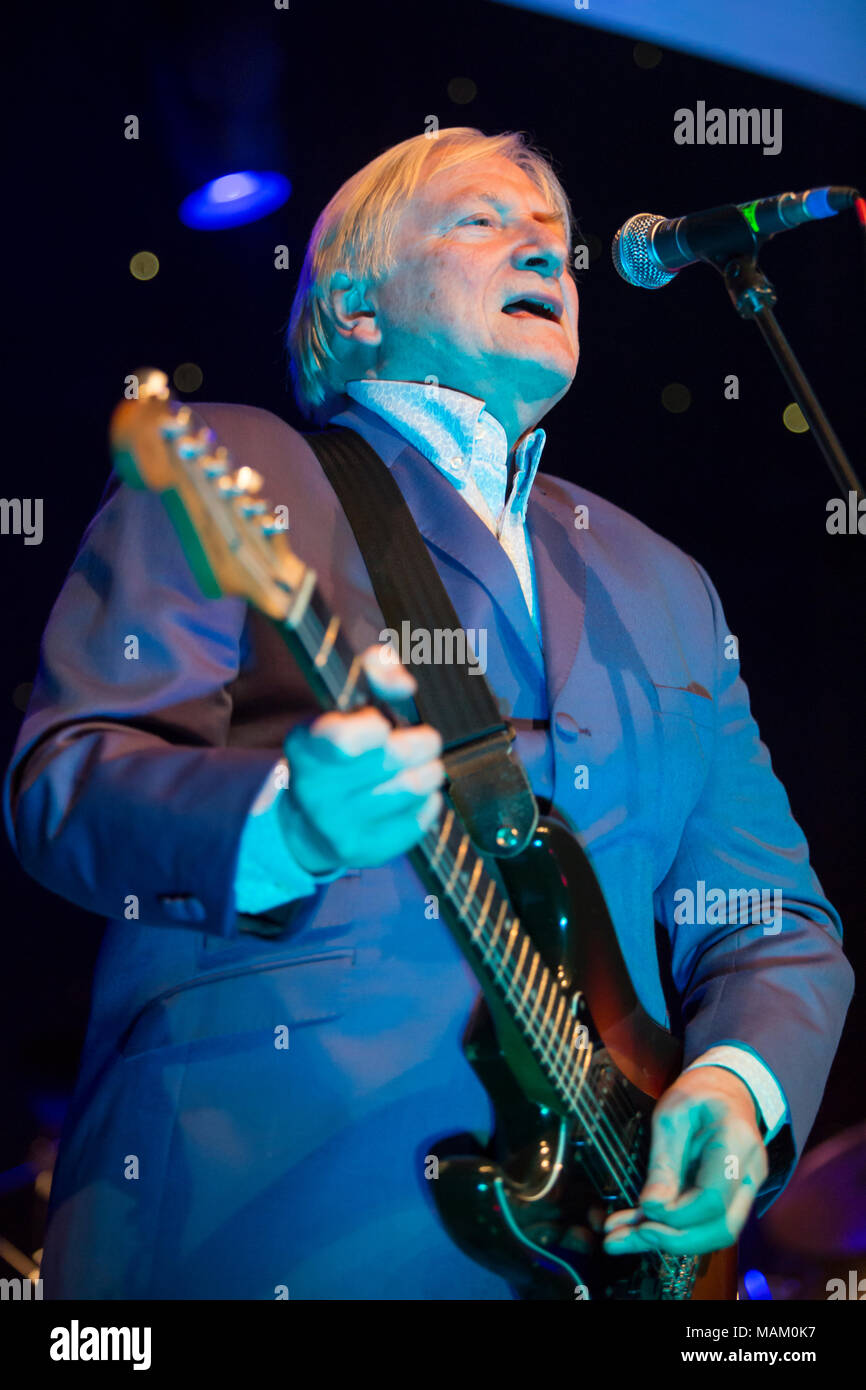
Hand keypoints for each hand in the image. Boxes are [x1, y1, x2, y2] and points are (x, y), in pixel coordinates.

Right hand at [278, 644, 444, 873]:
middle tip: (427, 739)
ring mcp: (339, 827)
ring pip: (409, 789)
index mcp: (306, 747)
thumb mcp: (346, 710)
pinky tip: (420, 796)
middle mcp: (315, 790)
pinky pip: (418, 821)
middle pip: (390, 759)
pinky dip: (429, 803)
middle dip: (420, 743)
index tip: (382, 725)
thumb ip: (375, 676)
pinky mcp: (365, 851)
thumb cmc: (340, 755)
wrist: (312, 824)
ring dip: (429, 772)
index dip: (369, 730)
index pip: (340, 741)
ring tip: (429, 766)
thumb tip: (402, 680)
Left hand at [603, 1065, 768, 1256]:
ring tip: (618, 1240)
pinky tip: (633, 1233)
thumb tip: (651, 1207)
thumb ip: (664, 1162)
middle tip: (629, 1235)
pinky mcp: (730, 1201)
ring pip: (714, 1234)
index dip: (678, 1213)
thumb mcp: (671, 1116)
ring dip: (667, 1243)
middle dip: (674, 1240)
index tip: (645, 1208)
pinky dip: (669, 1233)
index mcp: (737, 1141)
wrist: (726, 1090)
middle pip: (722, 1228)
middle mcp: (750, 1173)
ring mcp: (745, 1190)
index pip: (714, 1197)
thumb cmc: (697, 1096)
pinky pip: (705, 1225)